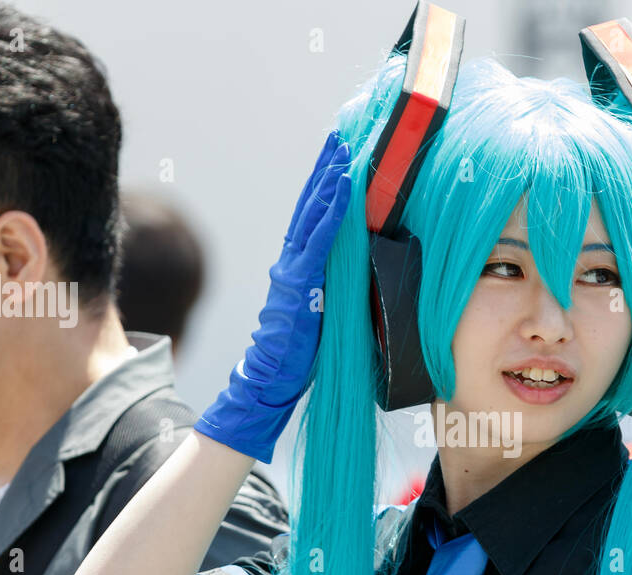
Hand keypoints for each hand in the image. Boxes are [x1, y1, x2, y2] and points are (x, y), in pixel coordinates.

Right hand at [194, 130, 351, 461]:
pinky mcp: (299, 286)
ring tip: (346, 152)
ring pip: (314, 217)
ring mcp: (292, 272)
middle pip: (310, 208)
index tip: (340, 158)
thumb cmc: (300, 355)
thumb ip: (333, 290)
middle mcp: (291, 263)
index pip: (313, 220)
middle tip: (343, 137)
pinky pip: (319, 242)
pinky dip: (332, 214)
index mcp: (297, 269)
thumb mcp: (323, 313)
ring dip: (330, 182)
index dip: (325, 188)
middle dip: (326, 171)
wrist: (270, 380)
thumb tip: (361, 276)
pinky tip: (344, 190)